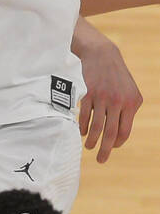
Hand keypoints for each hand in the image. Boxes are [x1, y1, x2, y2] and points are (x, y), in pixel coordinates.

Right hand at [77, 31, 142, 162]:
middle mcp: (118, 101)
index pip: (125, 131)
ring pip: (97, 127)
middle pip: (111, 133)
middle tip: (101, 160)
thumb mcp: (129, 90)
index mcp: (131, 103)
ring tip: (88, 147)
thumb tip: (120, 132)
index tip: (112, 148)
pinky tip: (81, 131)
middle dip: (105, 150)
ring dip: (92, 140)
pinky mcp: (88, 93)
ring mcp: (102, 98)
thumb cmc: (116, 75)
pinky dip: (82, 126)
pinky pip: (85, 116)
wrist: (101, 53)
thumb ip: (128, 109)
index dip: (118, 143)